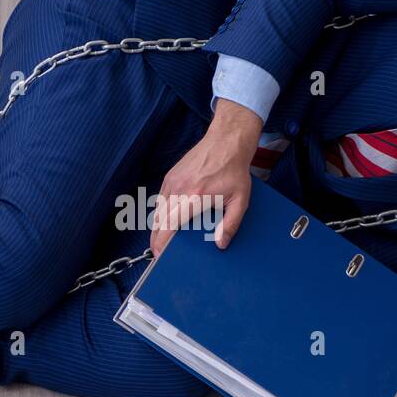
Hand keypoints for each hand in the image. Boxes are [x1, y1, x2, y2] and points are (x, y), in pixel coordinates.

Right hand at [150, 98, 261, 255]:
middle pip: (159, 221)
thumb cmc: (234, 170)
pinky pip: (161, 199)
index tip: (160, 255)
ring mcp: (172, 181)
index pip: (170, 225)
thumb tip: (221, 243)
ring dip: (157, 227)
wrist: (226, 141)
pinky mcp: (170, 176)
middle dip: (157, 239)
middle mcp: (179, 189)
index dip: (162, 243)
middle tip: (159, 253)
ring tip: (161, 241)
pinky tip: (166, 221)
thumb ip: (231, 224)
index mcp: (195, 197)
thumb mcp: (240, 199)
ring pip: (157, 211)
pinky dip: (160, 213)